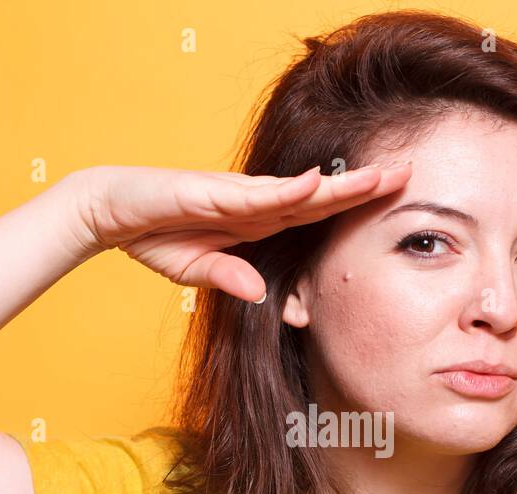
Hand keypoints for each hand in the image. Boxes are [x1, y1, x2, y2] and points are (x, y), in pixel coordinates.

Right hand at [68, 162, 412, 302]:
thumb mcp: (197, 270)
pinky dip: (287, 190)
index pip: (315, 214)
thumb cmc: (155, 236)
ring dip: (339, 184)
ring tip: (380, 176)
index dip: (352, 206)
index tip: (390, 200)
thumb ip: (231, 278)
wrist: (109, 214)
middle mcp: (254, 204)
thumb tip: (262, 297)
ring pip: (298, 191)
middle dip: (363, 186)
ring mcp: (236, 196)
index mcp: (257, 222)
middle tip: (407, 173)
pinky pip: (256, 195)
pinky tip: (317, 184)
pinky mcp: (211, 192)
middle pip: (319, 196)